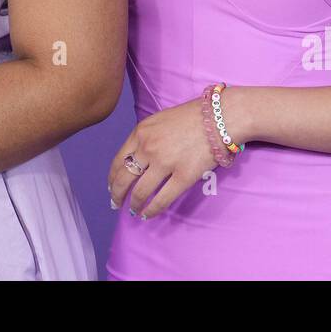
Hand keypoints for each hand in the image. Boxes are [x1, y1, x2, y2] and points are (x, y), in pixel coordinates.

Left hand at [108, 98, 219, 220]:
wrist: (219, 117)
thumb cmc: (192, 116)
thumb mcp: (160, 119)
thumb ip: (146, 137)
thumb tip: (137, 158)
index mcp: (141, 132)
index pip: (118, 160)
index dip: (112, 177)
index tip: (111, 186)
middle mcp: (148, 147)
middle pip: (124, 178)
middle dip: (116, 194)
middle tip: (115, 203)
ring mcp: (165, 163)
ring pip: (140, 191)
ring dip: (134, 204)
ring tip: (133, 210)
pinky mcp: (183, 176)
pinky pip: (161, 199)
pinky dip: (151, 210)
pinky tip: (147, 215)